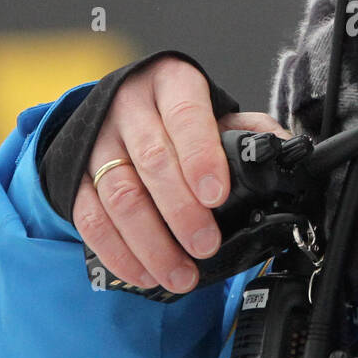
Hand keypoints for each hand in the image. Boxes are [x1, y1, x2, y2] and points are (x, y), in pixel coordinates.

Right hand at [72, 55, 289, 293]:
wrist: (126, 108)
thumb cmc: (181, 115)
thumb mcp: (217, 110)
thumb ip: (248, 130)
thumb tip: (283, 151)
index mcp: (171, 84)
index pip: (185, 116)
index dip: (200, 157)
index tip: (217, 195)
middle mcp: (129, 109)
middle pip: (152, 160)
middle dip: (180, 210)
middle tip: (205, 244)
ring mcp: (98, 143)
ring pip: (119, 194)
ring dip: (151, 242)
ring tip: (180, 273)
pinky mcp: (75, 176)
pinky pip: (90, 218)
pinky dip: (118, 252)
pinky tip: (144, 273)